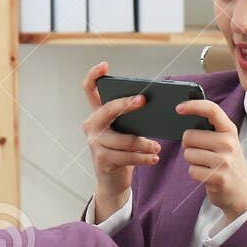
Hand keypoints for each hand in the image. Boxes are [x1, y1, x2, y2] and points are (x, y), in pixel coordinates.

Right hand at [81, 61, 159, 216]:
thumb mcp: (123, 131)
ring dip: (144, 143)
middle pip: (108, 110)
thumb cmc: (121, 151)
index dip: (93, 75)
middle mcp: (91, 126)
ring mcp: (95, 143)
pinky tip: (153, 158)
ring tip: (157, 147)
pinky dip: (143, 158)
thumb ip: (130, 119)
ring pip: (124, 139)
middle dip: (126, 104)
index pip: (89, 90)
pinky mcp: (102, 160)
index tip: (104, 65)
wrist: (111, 181)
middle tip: (143, 101)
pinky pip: (127, 156)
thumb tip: (152, 106)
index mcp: (97, 114)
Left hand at [175, 98, 246, 224]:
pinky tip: (207, 176)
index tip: (179, 108)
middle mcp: (229, 143)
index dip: (193, 105)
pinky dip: (195, 174)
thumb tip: (186, 115)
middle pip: (189, 136)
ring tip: (207, 166)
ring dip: (192, 161)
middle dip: (189, 146)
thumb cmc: (229, 165)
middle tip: (202, 153)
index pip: (212, 110)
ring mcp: (224, 161)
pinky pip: (191, 170)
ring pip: (188, 154)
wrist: (243, 194)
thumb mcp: (227, 144)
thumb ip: (212, 130)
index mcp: (230, 131)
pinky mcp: (218, 177)